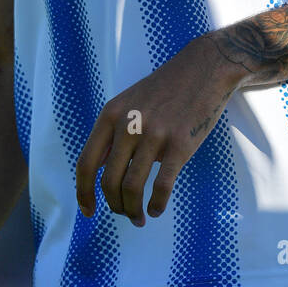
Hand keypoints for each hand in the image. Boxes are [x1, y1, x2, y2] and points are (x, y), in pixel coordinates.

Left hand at [75, 34, 246, 225]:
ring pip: (133, 187)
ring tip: (139, 218)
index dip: (83, 192)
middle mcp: (128, 125)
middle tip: (124, 214)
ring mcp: (154, 134)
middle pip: (109, 181)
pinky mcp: (180, 144)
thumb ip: (114, 133)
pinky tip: (156, 210)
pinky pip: (162, 185)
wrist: (203, 68)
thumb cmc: (165, 89)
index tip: (88, 211)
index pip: (86, 163)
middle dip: (114, 206)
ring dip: (133, 210)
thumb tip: (100, 172)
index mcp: (111, 115)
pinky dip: (156, 205)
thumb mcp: (129, 102)